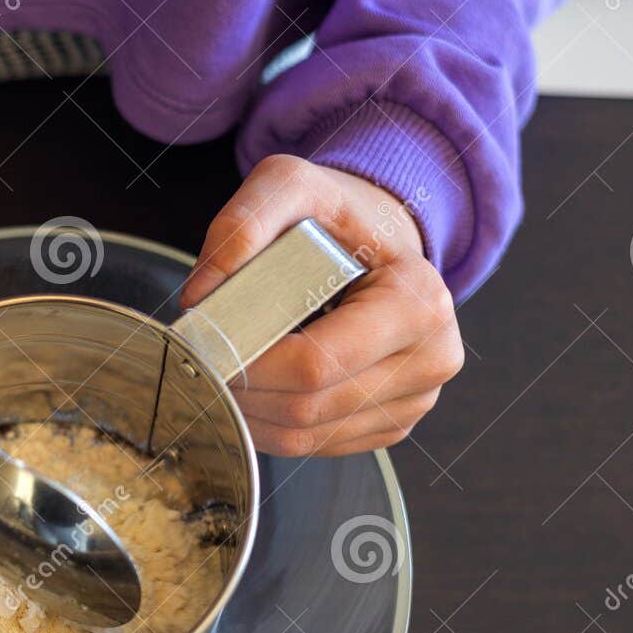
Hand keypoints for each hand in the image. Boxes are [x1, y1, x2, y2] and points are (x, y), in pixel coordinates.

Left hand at [180, 156, 463, 456]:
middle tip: (202, 362)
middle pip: (307, 406)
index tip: (206, 345)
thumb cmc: (335, 216)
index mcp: (418, 301)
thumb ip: (242, 224)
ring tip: (223, 374)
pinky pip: (316, 447)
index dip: (248, 364)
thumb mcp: (289, 186)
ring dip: (250, 415)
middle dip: (242, 391)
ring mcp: (416, 400)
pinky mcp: (392, 425)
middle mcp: (432, 358)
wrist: (377, 242)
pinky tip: (255, 391)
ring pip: (307, 437)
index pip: (314, 363)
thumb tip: (200, 296)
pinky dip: (271, 427)